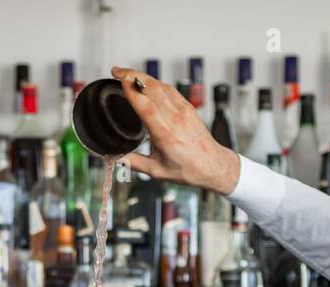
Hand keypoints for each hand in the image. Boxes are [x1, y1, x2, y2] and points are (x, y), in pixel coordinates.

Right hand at [109, 65, 240, 194]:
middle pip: (153, 89)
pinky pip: (169, 89)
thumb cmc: (189, 169)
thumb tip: (116, 157)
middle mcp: (175, 119)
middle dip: (133, 76)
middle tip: (116, 71)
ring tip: (126, 74)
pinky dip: (155, 82)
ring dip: (143, 76)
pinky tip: (145, 81)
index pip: (147, 108)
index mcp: (166, 135)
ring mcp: (183, 110)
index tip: (120, 81)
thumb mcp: (157, 172)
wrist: (213, 165)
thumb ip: (134, 163)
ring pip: (161, 85)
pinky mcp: (187, 107)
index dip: (133, 92)